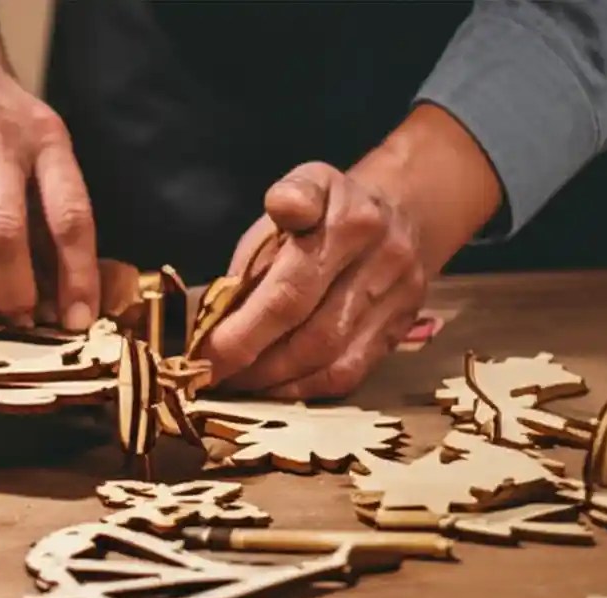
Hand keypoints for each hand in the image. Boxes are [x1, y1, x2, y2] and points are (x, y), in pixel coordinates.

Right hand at [0, 52, 99, 329]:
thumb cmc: (10, 131)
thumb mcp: (48, 157)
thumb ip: (55, 223)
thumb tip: (66, 304)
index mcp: (47, 141)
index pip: (69, 217)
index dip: (76, 276)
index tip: (76, 321)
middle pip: (2, 230)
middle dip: (12, 291)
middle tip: (19, 322)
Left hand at [199, 162, 426, 398]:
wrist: (403, 212)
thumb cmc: (324, 212)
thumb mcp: (287, 199)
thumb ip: (258, 249)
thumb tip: (219, 311)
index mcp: (343, 217)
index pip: (289, 286)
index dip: (244, 328)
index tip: (203, 351)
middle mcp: (381, 256)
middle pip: (312, 329)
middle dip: (254, 359)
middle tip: (212, 374)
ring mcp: (398, 297)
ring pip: (332, 358)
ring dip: (277, 380)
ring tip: (238, 383)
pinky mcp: (402, 328)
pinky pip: (350, 373)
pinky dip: (305, 388)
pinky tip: (275, 389)